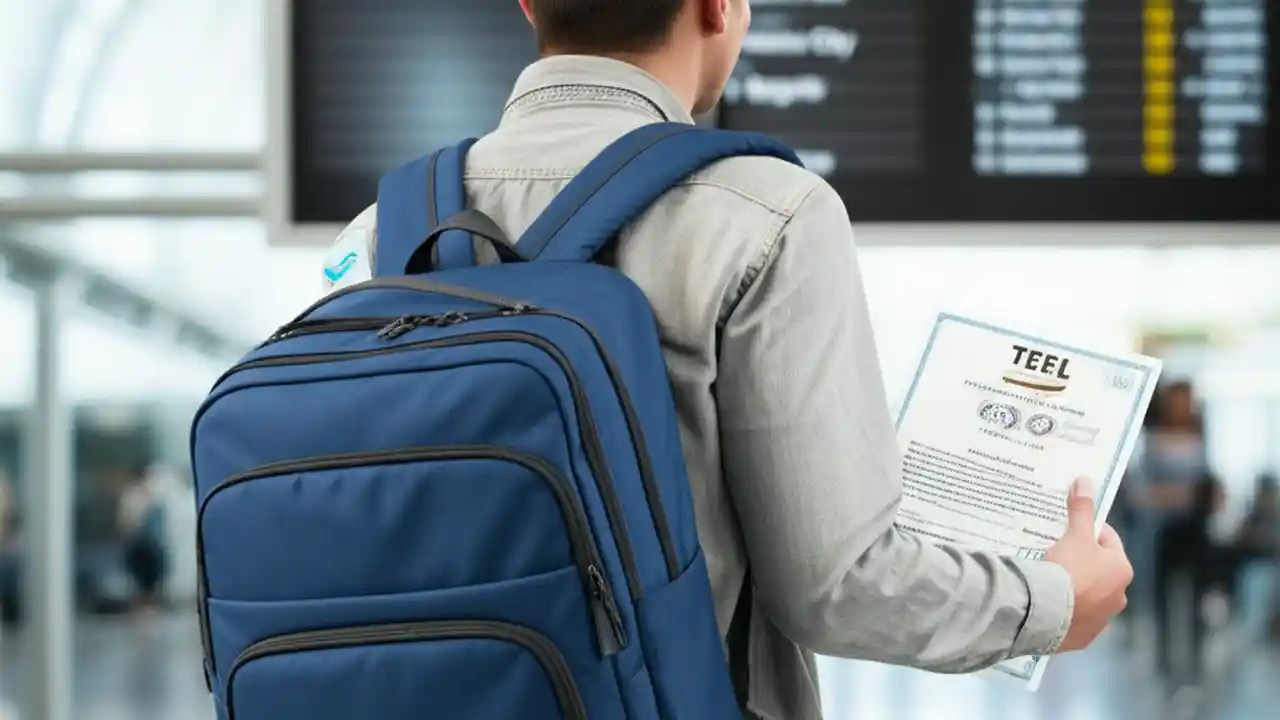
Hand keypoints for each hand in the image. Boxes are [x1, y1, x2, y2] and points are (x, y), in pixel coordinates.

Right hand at [1043, 478, 1133, 652]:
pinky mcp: (1084, 636)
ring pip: (1089, 595)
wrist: (1046, 611)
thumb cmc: (1067, 568)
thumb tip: (1085, 480)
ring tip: (1051, 579)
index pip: (1108, 540)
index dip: (1088, 530)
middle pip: (1100, 570)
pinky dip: (1066, 609)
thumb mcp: (1074, 534)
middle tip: (1057, 552)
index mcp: (1122, 569)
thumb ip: (1081, 508)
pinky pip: (1075, 617)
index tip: (1070, 527)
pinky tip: (1050, 602)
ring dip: (1076, 587)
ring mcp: (1102, 619)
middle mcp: (1119, 596)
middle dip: (1083, 561)